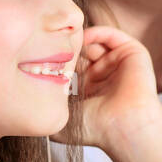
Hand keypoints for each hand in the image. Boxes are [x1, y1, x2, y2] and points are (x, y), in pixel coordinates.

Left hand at [53, 25, 161, 161]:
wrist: (125, 128)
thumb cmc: (96, 129)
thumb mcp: (63, 119)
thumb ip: (48, 108)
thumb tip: (28, 100)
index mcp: (90, 89)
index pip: (70, 66)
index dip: (55, 60)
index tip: (40, 57)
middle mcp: (104, 75)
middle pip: (81, 51)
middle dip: (67, 47)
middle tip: (52, 44)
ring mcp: (119, 64)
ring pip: (95, 42)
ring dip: (79, 39)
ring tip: (66, 40)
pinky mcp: (133, 54)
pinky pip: (112, 35)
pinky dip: (96, 32)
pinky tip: (82, 37)